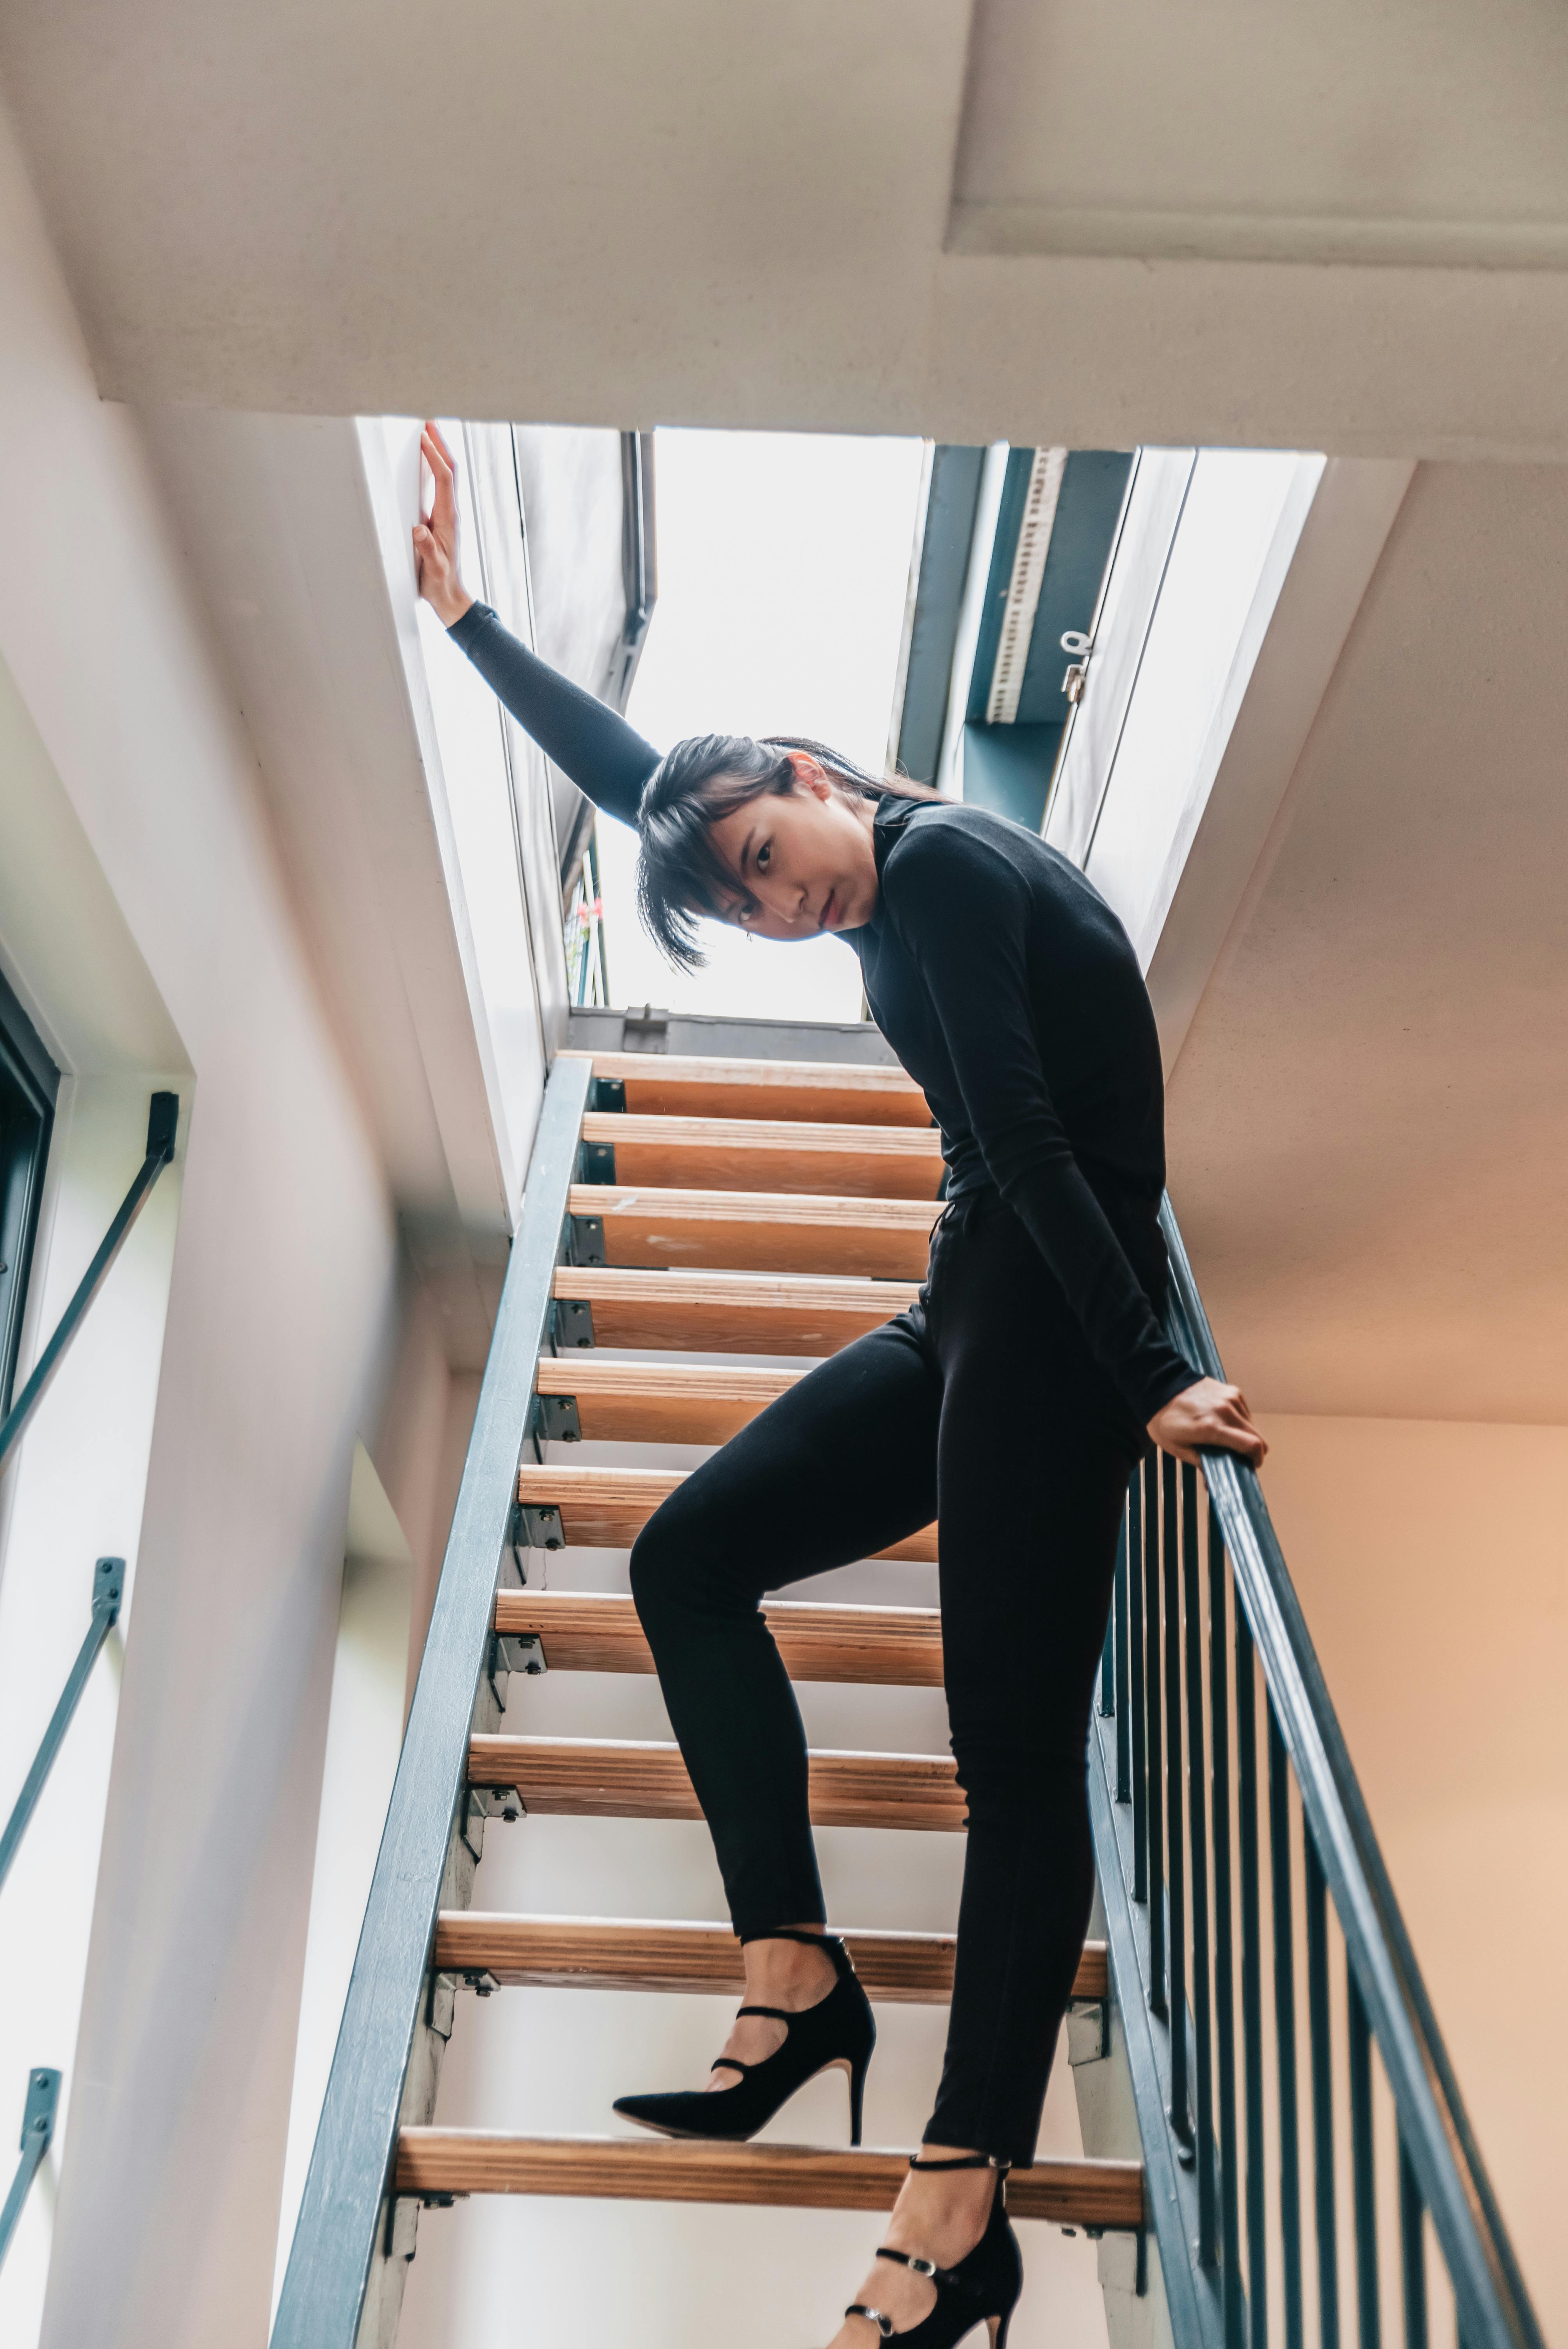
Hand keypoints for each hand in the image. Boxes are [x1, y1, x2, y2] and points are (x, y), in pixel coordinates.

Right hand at [413, 421, 473, 627]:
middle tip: (429, 421)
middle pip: (449, 470)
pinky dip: (434, 468)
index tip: (424, 436)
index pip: (444, 479)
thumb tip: (419, 529)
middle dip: (440, 444)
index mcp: (448, 519)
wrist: (450, 597)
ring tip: (428, 432)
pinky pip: (439, 486)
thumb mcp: (434, 569)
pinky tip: (426, 462)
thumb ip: (427, 549)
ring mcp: (446, 515)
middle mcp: (450, 512)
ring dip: (439, 453)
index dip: (435, 456)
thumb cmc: (440, 584)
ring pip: (446, 476)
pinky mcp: (440, 519)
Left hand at [1148, 1377, 1266, 1468]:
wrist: (1160, 1386)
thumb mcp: (1177, 1447)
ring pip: (1252, 1424)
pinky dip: (1239, 1421)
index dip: (1256, 1459)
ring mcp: (1230, 1398)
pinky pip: (1244, 1412)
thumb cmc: (1165, 1420)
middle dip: (1253, 1450)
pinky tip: (1224, 1422)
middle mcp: (1225, 1411)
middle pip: (1257, 1436)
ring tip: (1227, 1438)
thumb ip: (1200, 1463)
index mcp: (1211, 1428)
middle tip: (1239, 1456)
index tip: (1251, 1466)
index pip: (1251, 1444)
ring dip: (1245, 1435)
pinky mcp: (1231, 1390)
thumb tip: (1212, 1482)